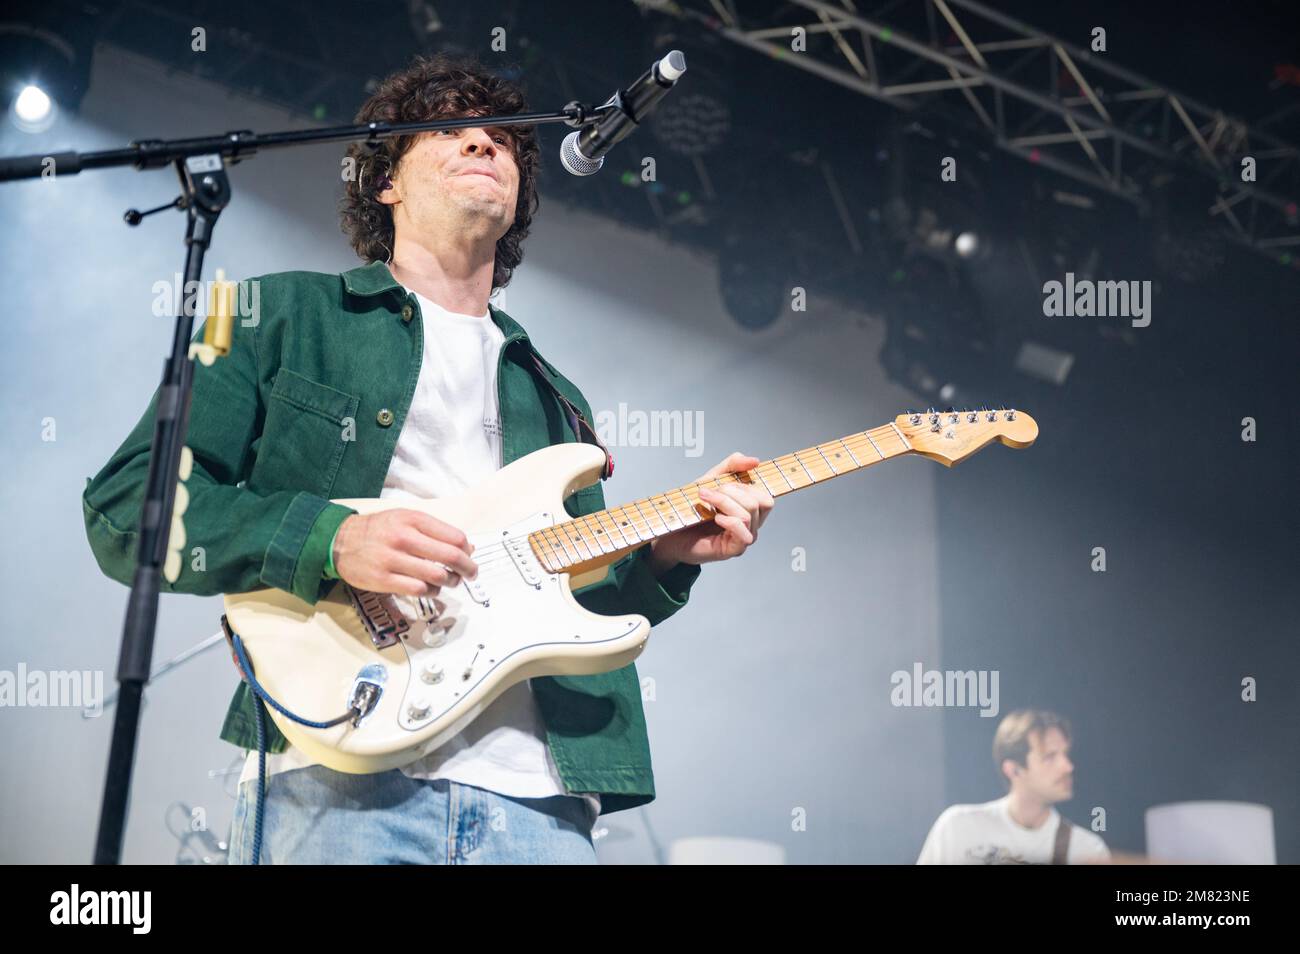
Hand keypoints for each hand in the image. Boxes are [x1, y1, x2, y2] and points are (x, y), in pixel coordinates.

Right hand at [333, 509, 477, 595]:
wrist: (339, 540)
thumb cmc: (378, 530)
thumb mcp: (406, 519)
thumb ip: (435, 531)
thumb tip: (468, 547)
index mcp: (413, 520)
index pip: (454, 537)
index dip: (468, 550)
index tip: (470, 557)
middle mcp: (404, 538)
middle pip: (450, 556)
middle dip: (468, 568)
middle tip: (470, 574)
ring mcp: (393, 560)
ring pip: (436, 576)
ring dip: (450, 582)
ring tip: (450, 582)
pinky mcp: (383, 580)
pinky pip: (418, 590)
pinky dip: (431, 592)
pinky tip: (431, 589)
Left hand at [649, 452, 773, 568]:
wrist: (671, 534)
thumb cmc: (692, 510)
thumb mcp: (712, 480)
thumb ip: (732, 466)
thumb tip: (754, 461)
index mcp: (749, 509)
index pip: (764, 496)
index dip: (745, 485)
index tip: (721, 482)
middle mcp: (751, 525)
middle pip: (759, 503)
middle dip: (731, 491)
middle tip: (707, 492)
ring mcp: (744, 538)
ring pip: (748, 515)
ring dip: (724, 502)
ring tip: (704, 499)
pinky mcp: (734, 549)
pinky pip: (743, 533)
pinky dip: (729, 521)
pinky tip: (715, 518)